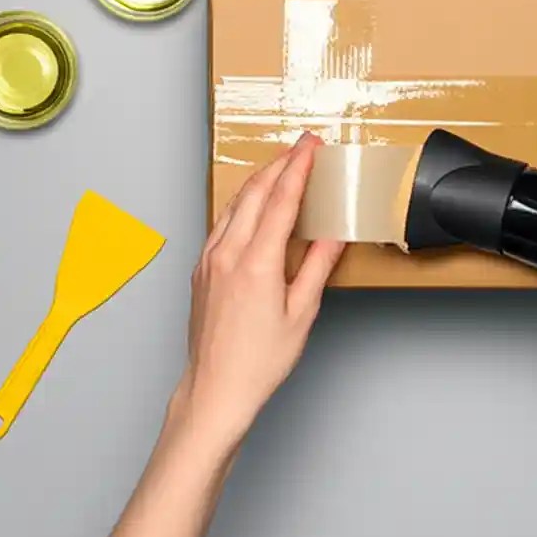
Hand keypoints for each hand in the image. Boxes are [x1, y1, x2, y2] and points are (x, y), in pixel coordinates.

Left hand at [176, 132, 345, 436]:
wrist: (215, 389)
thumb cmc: (258, 362)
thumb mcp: (302, 313)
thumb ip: (317, 266)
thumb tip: (334, 234)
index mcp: (256, 262)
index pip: (281, 199)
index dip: (299, 167)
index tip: (312, 147)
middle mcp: (227, 254)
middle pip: (255, 192)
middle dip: (280, 164)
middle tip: (302, 148)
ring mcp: (209, 260)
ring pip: (235, 204)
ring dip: (261, 180)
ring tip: (282, 168)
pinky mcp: (201, 270)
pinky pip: (223, 223)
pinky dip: (244, 204)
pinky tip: (255, 206)